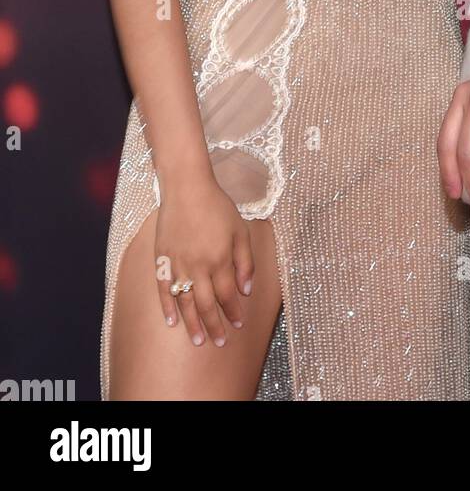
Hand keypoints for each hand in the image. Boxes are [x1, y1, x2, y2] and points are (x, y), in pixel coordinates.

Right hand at [154, 175, 253, 346]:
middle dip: (215, 326)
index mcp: (220, 259)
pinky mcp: (162, 259)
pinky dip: (166, 307)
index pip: (228, 295)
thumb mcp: (240, 230)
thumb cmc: (217, 206)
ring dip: (192, 323)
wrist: (186, 187)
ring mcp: (178, 264)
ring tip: (198, 341)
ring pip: (184, 302)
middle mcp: (198, 266)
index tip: (238, 325)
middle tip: (220, 343)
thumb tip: (246, 290)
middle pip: (206, 304)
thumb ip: (245, 261)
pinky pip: (163, 289)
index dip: (233, 312)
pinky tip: (171, 322)